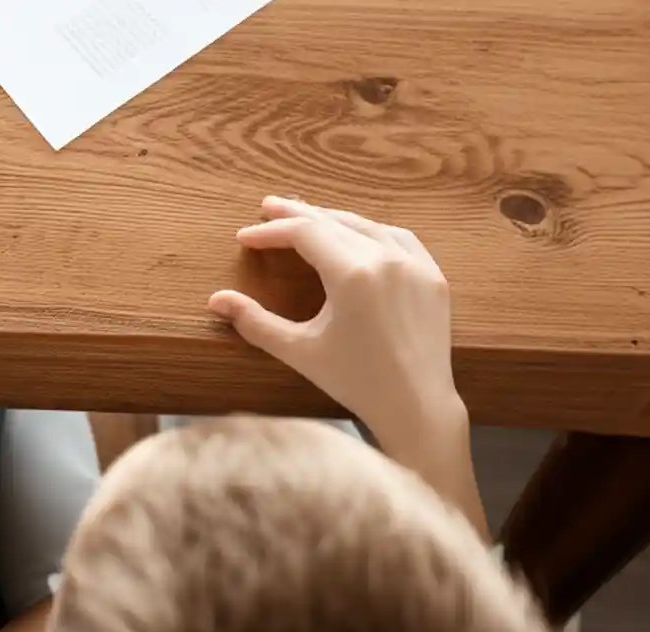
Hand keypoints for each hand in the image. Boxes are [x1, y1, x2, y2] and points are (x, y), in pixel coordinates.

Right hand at [208, 196, 462, 446]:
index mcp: (352, 274)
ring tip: (307, 217)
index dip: (271, 231)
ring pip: (366, 225)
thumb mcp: (298, 350)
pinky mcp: (433, 276)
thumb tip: (215, 300)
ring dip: (333, 219)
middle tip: (268, 207)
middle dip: (297, 214)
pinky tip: (357, 232)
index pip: (304, 234)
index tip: (245, 237)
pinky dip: (371, 230)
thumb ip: (254, 322)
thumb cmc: (354, 381)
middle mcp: (386, 258)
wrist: (417, 406)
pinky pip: (399, 238)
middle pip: (333, 222)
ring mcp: (415, 265)